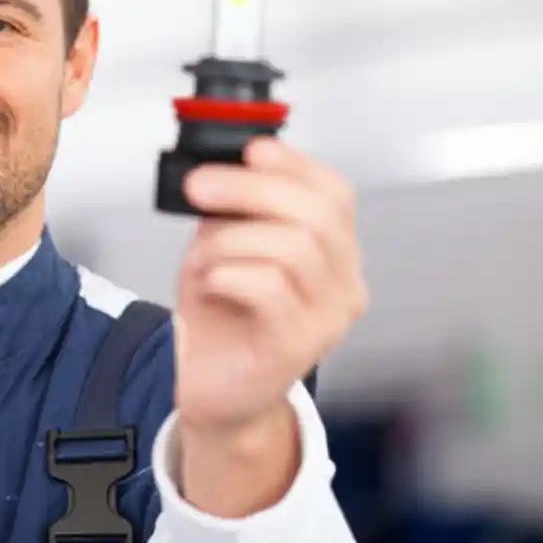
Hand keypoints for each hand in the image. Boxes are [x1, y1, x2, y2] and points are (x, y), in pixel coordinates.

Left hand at [172, 137, 367, 512]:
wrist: (216, 391)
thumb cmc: (222, 317)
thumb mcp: (225, 248)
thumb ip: (233, 212)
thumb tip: (219, 169)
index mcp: (333, 251)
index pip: (335, 192)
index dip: (295, 164)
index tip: (250, 151)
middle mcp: (344, 283)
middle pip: (316, 213)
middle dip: (249, 189)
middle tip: (197, 187)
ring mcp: (328, 318)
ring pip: (293, 247)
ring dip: (230, 240)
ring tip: (202, 259)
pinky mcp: (298, 347)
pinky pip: (270, 288)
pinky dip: (228, 274)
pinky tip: (210, 285)